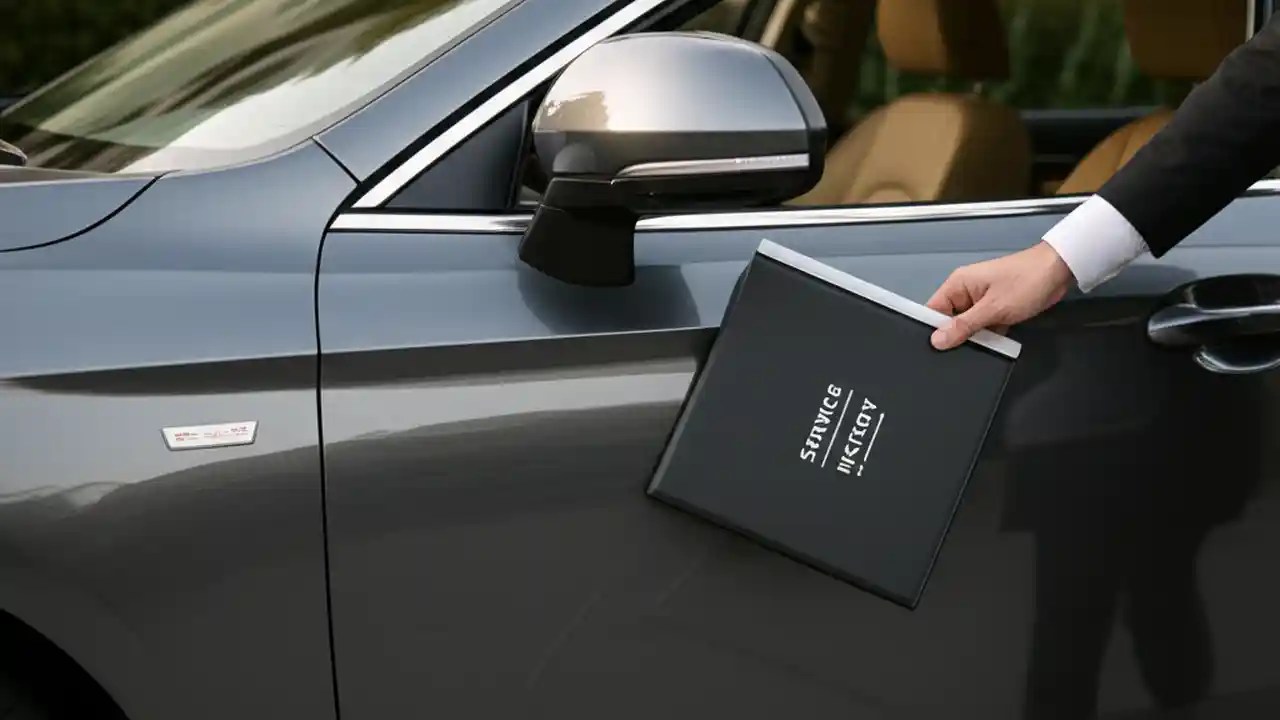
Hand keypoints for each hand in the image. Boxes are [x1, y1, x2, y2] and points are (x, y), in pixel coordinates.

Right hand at [926, 241, 1074, 349]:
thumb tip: (936, 341)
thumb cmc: (1026, 283)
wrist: (1059, 271)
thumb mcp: (993, 308)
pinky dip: (987, 335)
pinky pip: (983, 325)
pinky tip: (992, 346)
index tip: (934, 352)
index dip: (931, 330)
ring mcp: (980, 299)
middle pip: (949, 319)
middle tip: (957, 356)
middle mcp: (965, 291)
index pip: (933, 310)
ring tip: (978, 351)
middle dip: (954, 336)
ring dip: (974, 337)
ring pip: (967, 325)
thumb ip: (964, 326)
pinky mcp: (995, 307)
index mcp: (958, 284)